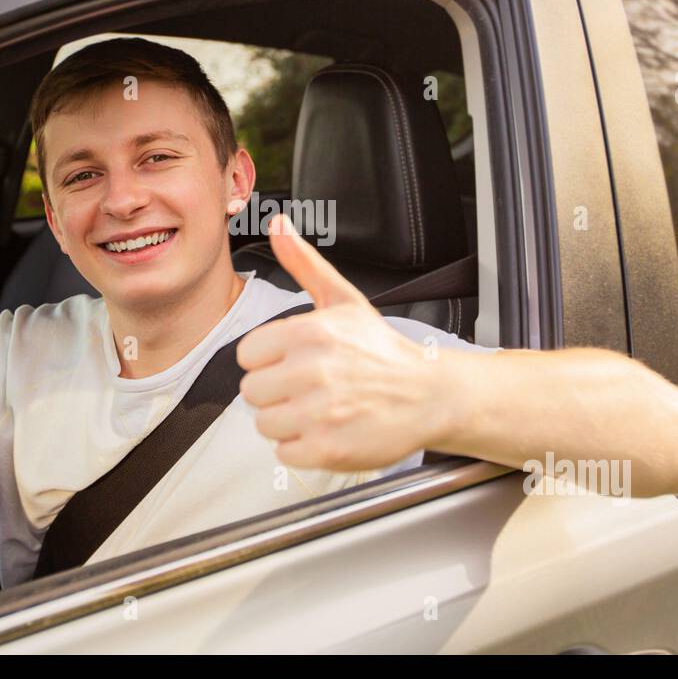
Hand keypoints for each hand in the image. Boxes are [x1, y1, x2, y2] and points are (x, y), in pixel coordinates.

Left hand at [236, 213, 461, 471]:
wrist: (430, 395)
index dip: (269, 360)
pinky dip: (303, 447)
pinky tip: (327, 430)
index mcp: (310, 332)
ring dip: (288, 421)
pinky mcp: (327, 448)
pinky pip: (284, 452)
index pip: (247, 354)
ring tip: (319, 409)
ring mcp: (319, 413)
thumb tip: (277, 225)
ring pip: (264, 423)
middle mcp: (312, 371)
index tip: (294, 362)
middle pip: (251, 392)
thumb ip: (304, 263)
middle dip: (277, 392)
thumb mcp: (344, 300)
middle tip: (310, 388)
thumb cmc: (383, 351)